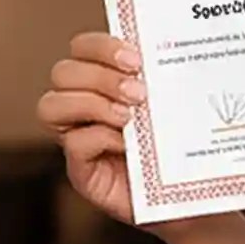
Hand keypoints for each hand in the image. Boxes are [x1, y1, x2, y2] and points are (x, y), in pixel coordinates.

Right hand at [36, 32, 206, 238]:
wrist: (193, 197)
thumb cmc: (186, 146)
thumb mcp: (179, 104)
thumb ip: (168, 79)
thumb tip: (182, 50)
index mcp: (107, 80)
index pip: (82, 47)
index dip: (102, 46)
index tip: (137, 58)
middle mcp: (85, 106)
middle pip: (63, 71)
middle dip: (101, 76)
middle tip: (139, 91)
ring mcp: (79, 138)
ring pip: (51, 105)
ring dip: (93, 103)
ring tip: (131, 115)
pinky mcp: (82, 171)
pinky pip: (72, 144)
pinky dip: (99, 137)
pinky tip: (128, 143)